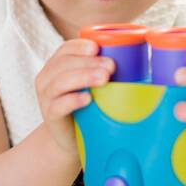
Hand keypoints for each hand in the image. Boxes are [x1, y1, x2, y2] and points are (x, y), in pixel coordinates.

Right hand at [35, 38, 113, 157]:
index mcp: (58, 65)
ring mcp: (46, 98)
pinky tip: (88, 99)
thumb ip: (104, 70)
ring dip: (83, 77)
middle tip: (111, 66)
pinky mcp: (50, 116)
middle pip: (64, 64)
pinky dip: (72, 100)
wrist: (71, 138)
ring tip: (104, 79)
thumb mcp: (94, 85)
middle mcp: (48, 78)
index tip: (98, 48)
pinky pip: (58, 106)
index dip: (81, 47)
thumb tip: (139, 57)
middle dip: (88, 62)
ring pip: (60, 82)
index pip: (66, 49)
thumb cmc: (87, 106)